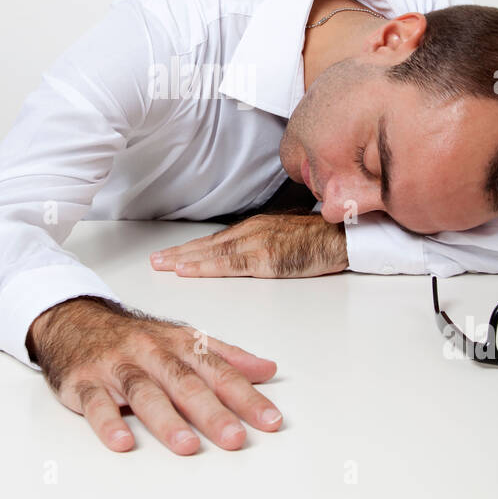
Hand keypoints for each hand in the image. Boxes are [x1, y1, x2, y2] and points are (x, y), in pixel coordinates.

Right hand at [25, 296, 283, 453]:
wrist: (75, 320)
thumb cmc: (136, 338)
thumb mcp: (183, 340)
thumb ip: (226, 357)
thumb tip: (267, 369)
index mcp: (180, 345)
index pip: (219, 373)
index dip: (247, 397)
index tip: (270, 421)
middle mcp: (151, 353)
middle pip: (185, 383)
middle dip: (212, 412)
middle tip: (235, 438)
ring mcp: (117, 367)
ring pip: (144, 392)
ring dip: (166, 419)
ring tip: (187, 444)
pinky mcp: (85, 382)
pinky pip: (96, 403)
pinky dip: (108, 423)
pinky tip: (122, 441)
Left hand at [149, 213, 347, 277]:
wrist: (343, 237)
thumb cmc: (318, 239)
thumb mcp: (284, 237)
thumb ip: (262, 245)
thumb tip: (243, 256)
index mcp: (254, 229)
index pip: (214, 241)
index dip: (190, 248)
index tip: (169, 255)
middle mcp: (251, 232)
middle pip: (207, 245)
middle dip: (179, 254)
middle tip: (154, 262)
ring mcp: (258, 245)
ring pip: (213, 253)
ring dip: (184, 260)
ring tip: (163, 266)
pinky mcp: (268, 259)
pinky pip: (231, 265)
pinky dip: (206, 266)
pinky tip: (189, 270)